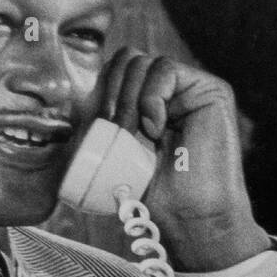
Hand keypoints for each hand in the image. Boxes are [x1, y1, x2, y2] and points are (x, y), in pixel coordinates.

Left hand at [100, 46, 270, 272]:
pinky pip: (164, 68)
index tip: (96, 126)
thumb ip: (98, 124)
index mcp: (146, 103)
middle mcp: (168, 92)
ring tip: (137, 133)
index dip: (100, 89)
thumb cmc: (154, 197)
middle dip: (111, 92)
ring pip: (141, 62)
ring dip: (129, 99)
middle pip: (125, 59)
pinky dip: (152, 96)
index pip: (113, 71)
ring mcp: (189, 89)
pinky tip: (156, 126)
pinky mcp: (209, 90)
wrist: (190, 217)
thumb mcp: (112, 154)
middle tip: (116, 130)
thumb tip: (68, 106)